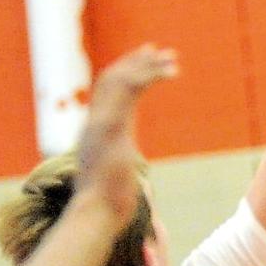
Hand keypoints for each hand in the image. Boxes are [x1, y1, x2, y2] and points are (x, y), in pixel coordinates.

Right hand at [78, 45, 177, 226]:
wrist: (95, 215)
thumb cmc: (106, 210)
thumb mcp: (115, 186)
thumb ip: (121, 176)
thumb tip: (131, 187)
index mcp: (94, 135)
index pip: (105, 95)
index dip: (123, 75)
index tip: (143, 63)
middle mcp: (94, 124)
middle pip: (110, 80)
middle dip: (135, 63)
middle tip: (159, 50)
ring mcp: (100, 124)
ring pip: (121, 81)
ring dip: (147, 67)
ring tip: (172, 60)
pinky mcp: (111, 128)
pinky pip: (130, 90)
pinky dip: (151, 76)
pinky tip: (170, 72)